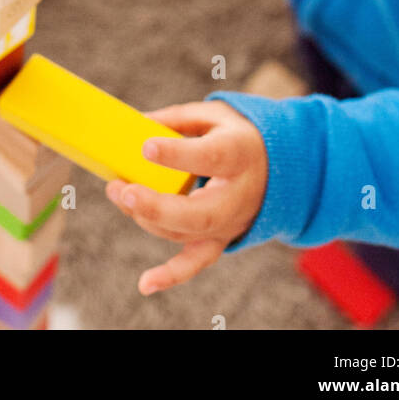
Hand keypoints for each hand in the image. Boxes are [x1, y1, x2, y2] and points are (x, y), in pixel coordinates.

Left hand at [105, 101, 268, 294]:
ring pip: (188, 233)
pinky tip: (145, 284)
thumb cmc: (237, 137)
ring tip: (117, 193)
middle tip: (125, 191)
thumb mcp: (216, 116)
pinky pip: (197, 262)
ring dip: (148, 220)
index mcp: (239, 154)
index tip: (146, 147)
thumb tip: (137, 121)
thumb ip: (178, 118)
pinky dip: (171, 275)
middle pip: (199, 213)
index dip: (178, 155)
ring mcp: (230, 223)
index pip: (211, 158)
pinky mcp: (221, 240)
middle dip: (157, 206)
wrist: (282, 171)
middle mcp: (238, 195)